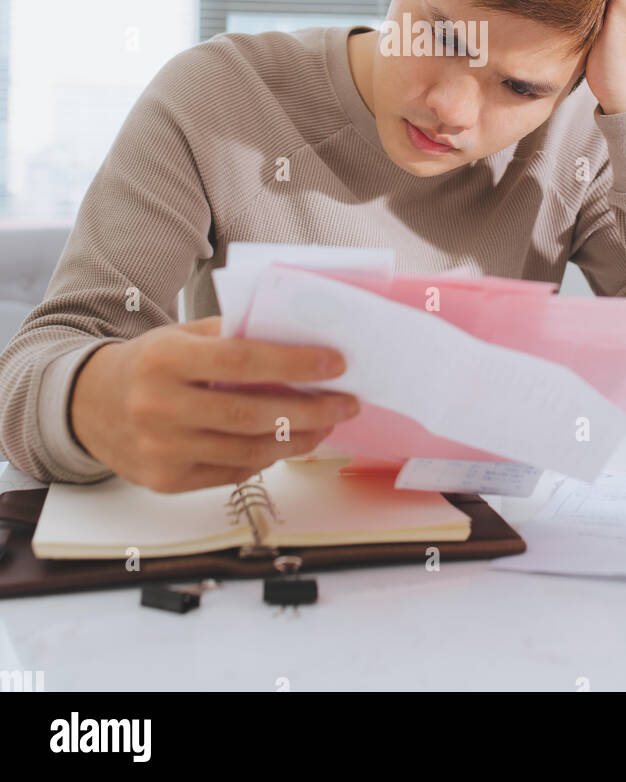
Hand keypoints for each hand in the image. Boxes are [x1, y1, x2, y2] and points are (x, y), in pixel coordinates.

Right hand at [69, 315, 359, 492]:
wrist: (88, 405)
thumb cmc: (148, 363)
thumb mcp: (181, 336)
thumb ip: (230, 338)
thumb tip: (296, 343)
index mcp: (165, 360)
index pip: (241, 362)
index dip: (293, 365)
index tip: (335, 363)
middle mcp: (160, 407)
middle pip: (251, 414)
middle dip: (310, 410)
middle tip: (346, 402)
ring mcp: (162, 450)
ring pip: (247, 450)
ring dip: (297, 439)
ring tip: (326, 423)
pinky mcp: (167, 481)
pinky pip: (232, 472)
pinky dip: (267, 457)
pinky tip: (289, 442)